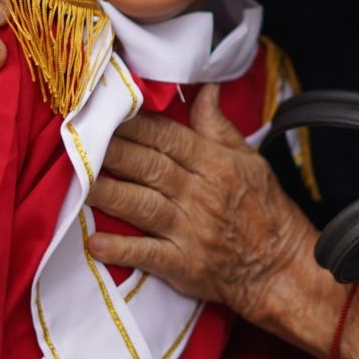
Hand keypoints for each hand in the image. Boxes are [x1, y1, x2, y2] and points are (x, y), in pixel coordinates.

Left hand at [85, 85, 316, 324]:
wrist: (282, 268)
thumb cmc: (264, 210)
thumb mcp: (250, 160)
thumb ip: (218, 126)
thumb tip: (205, 90)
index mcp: (216, 164)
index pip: (168, 137)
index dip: (134, 125)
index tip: (105, 113)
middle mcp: (200, 194)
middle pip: (149, 167)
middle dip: (111, 152)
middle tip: (77, 140)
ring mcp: (190, 231)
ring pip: (142, 205)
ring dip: (108, 193)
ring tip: (77, 183)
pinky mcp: (184, 265)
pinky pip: (148, 255)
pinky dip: (121, 250)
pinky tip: (94, 243)